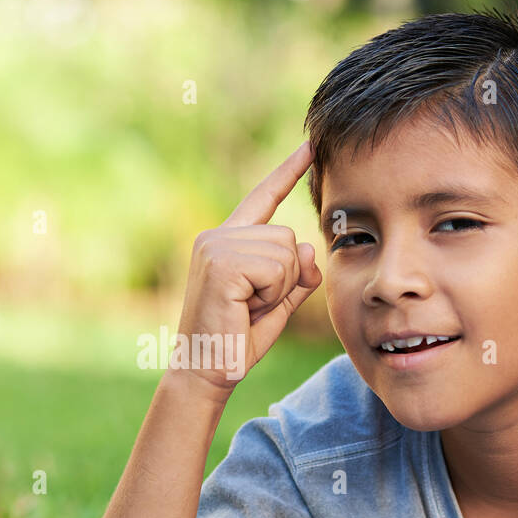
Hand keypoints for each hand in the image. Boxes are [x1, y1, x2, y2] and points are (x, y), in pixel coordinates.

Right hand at [170, 141, 322, 398]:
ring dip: (277, 288)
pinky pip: (276, 268)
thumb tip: (309, 246)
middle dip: (285, 277)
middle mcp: (217, 236)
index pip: (264, 198)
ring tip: (246, 308)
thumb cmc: (238, 342)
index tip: (311, 145)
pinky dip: (271, 294)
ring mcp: (215, 246)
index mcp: (227, 241)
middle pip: (287, 236)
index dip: (288, 171)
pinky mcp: (220, 262)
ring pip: (285, 251)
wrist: (206, 372)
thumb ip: (296, 275)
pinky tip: (243, 308)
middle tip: (253, 306)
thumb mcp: (277, 304)